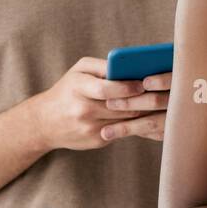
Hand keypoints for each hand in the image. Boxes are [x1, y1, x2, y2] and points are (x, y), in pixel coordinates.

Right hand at [30, 57, 160, 149]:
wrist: (44, 122)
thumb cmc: (68, 90)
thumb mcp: (79, 71)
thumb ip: (104, 67)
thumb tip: (132, 67)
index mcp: (78, 88)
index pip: (106, 89)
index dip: (127, 87)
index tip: (143, 83)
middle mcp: (83, 110)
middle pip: (121, 107)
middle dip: (143, 101)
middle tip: (162, 94)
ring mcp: (90, 128)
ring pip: (126, 121)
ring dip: (144, 113)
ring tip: (161, 104)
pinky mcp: (97, 141)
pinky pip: (124, 132)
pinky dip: (139, 125)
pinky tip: (153, 119)